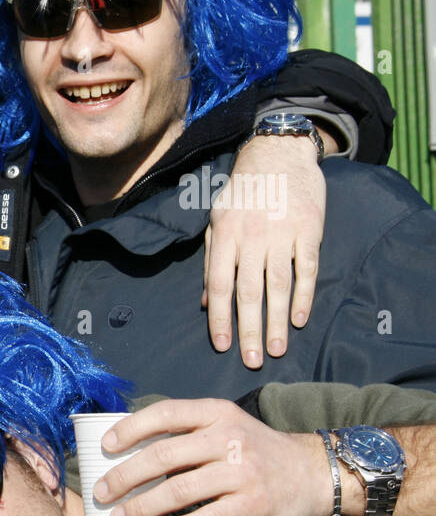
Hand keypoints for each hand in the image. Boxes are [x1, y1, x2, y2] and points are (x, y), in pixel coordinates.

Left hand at [93, 399, 328, 515]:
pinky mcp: (252, 504)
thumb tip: (130, 451)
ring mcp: (241, 472)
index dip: (131, 428)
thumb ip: (187, 433)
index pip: (166, 413)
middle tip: (102, 492)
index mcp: (216, 413)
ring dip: (141, 506)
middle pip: (163, 455)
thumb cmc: (254, 451)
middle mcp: (228, 438)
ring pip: (178, 490)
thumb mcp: (226, 426)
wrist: (312, 473)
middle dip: (125, 476)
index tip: (105, 446)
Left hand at [202, 134, 323, 368]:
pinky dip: (303, 296)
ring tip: (277, 349)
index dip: (220, 319)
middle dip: (249, 330)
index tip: (222, 346)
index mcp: (224, 236)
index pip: (220, 286)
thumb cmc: (243, 193)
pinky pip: (305, 269)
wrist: (278, 155)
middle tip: (252, 360)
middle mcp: (251, 237)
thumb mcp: (217, 221)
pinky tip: (299, 320)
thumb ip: (212, 261)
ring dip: (277, 321)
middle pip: (248, 292)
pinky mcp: (308, 230)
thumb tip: (207, 302)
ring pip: (277, 286)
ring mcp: (281, 234)